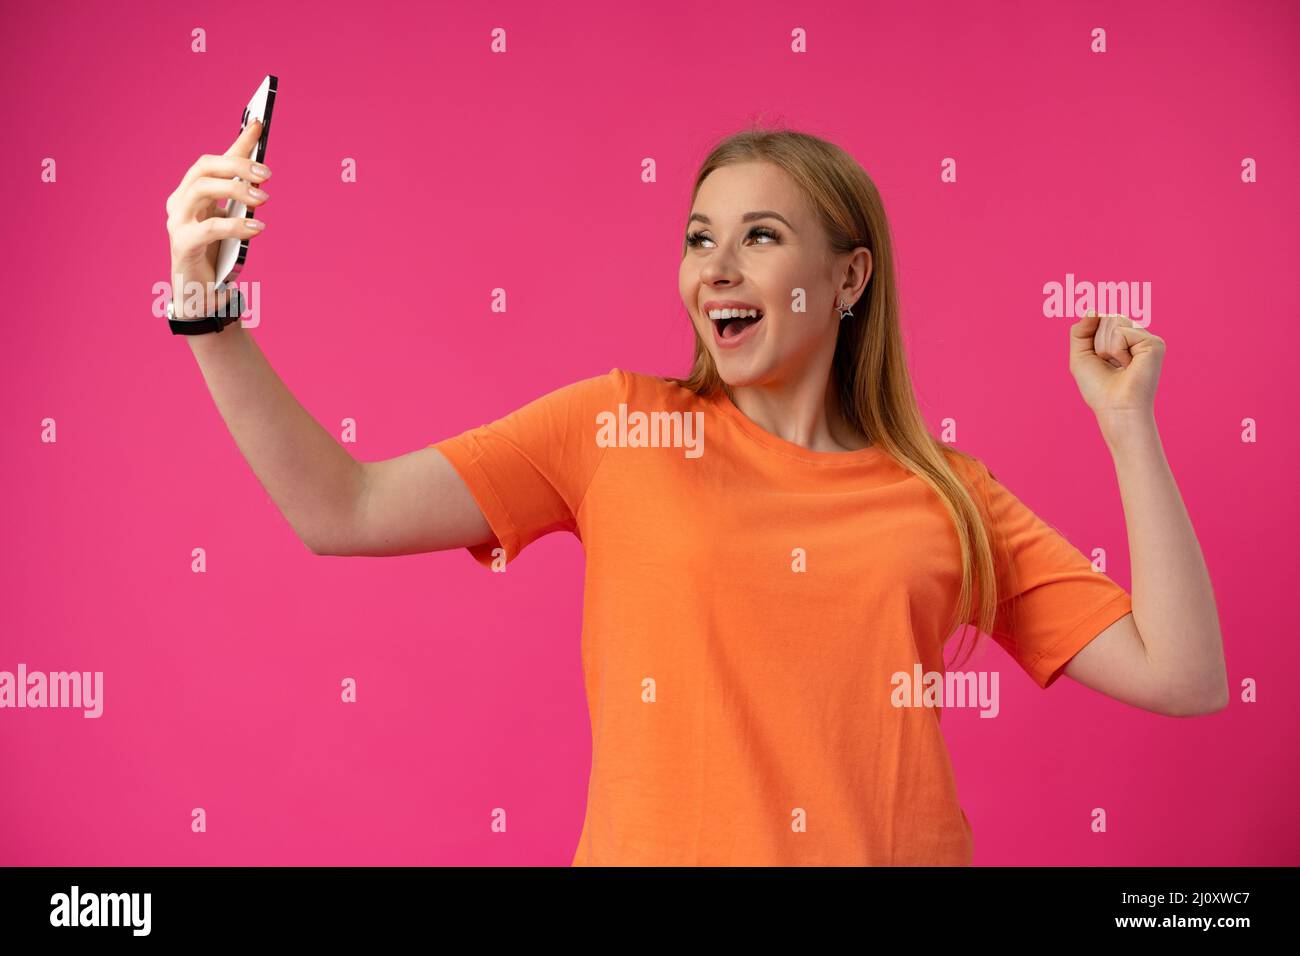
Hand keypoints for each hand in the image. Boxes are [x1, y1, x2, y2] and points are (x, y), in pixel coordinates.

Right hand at [164, 118, 270, 317]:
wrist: (200, 294)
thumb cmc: (216, 253)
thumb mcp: (232, 219)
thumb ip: (240, 193)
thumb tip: (260, 165)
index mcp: (190, 193)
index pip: (212, 160)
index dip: (237, 143)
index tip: (260, 124)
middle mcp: (178, 202)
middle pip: (203, 169)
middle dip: (236, 165)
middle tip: (267, 174)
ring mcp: (176, 222)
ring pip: (200, 190)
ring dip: (234, 189)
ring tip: (262, 199)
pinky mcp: (182, 245)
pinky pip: (208, 228)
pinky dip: (235, 225)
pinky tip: (257, 228)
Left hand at [1068, 309, 1164, 417]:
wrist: (1114, 407)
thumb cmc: (1098, 388)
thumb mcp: (1081, 355)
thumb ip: (1081, 330)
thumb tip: (1093, 310)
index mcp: (1123, 338)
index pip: (1100, 318)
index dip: (1091, 337)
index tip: (1100, 359)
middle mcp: (1137, 335)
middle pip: (1106, 317)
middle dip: (1097, 343)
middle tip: (1110, 364)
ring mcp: (1147, 338)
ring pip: (1113, 321)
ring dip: (1105, 347)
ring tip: (1118, 365)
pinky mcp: (1154, 343)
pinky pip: (1121, 332)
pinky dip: (1116, 350)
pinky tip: (1128, 365)